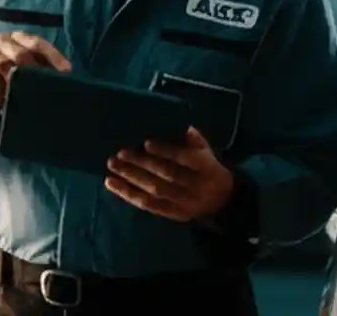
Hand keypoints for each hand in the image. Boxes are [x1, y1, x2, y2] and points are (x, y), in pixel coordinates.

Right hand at [0, 31, 70, 117]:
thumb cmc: (13, 80)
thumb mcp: (31, 74)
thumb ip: (44, 71)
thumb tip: (67, 77)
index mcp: (21, 39)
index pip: (38, 43)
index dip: (53, 57)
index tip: (65, 72)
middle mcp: (5, 41)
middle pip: (20, 49)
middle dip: (32, 66)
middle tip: (41, 81)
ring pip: (1, 58)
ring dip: (11, 72)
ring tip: (20, 85)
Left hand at [104, 127, 234, 222]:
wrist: (224, 201)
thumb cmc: (207, 168)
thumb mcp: (206, 151)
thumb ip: (192, 138)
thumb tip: (174, 122)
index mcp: (206, 167)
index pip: (185, 158)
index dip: (165, 151)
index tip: (146, 142)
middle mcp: (196, 187)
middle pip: (167, 175)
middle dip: (142, 164)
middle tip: (120, 153)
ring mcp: (185, 203)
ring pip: (155, 191)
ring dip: (131, 179)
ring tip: (112, 167)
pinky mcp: (173, 214)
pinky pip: (149, 206)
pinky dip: (129, 195)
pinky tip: (112, 184)